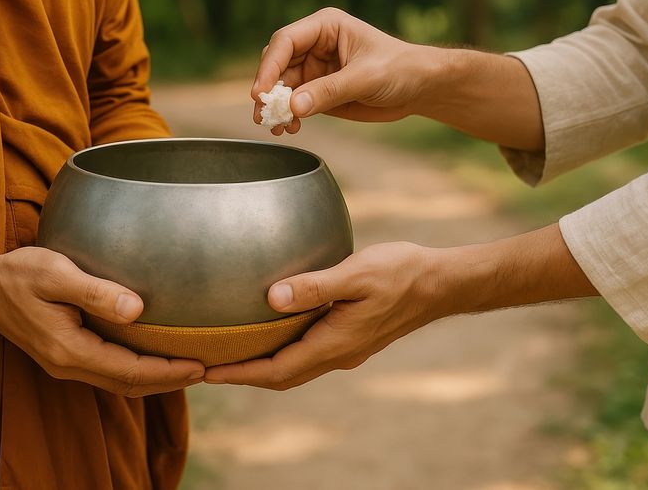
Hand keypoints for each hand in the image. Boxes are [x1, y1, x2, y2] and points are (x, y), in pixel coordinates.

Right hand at [0, 243, 204, 395]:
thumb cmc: (17, 274)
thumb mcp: (55, 273)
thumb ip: (95, 292)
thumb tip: (138, 309)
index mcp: (70, 350)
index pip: (131, 370)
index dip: (169, 371)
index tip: (201, 365)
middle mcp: (69, 365)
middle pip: (130, 384)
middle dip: (170, 380)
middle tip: (207, 369)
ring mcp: (66, 363)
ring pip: (120, 381)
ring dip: (155, 379)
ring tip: (189, 367)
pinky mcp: (65, 355)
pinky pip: (109, 371)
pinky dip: (137, 370)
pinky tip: (154, 355)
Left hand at [203, 225, 596, 390]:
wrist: (441, 282)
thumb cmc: (402, 272)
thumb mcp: (357, 272)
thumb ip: (315, 286)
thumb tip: (271, 298)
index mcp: (335, 343)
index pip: (276, 371)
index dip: (239, 374)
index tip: (206, 372)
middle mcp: (338, 354)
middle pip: (281, 376)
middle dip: (243, 375)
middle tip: (206, 366)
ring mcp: (347, 348)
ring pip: (295, 367)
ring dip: (261, 366)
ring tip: (230, 353)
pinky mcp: (353, 337)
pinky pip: (308, 352)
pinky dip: (282, 349)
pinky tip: (271, 329)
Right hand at [252, 8, 445, 134]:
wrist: (419, 88)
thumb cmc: (400, 69)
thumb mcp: (365, 78)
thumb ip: (328, 91)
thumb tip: (294, 106)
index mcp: (325, 27)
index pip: (285, 41)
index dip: (269, 66)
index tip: (261, 92)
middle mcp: (315, 45)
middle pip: (277, 64)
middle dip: (268, 90)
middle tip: (263, 114)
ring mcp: (315, 69)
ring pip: (282, 87)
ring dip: (276, 107)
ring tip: (275, 126)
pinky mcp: (319, 91)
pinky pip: (295, 103)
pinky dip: (289, 116)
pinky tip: (290, 128)